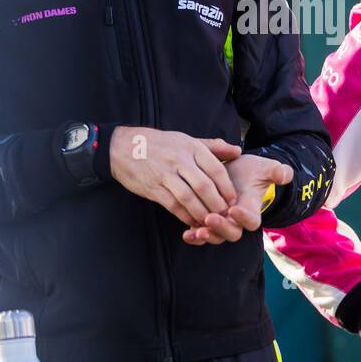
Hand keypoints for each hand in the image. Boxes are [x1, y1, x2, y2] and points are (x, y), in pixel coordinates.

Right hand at [108, 127, 240, 228]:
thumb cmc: (160, 144)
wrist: (123, 147)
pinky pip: (172, 205)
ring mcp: (165, 174)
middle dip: (217, 204)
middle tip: (226, 215)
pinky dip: (185, 216)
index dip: (227, 187)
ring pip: (189, 198)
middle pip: (204, 186)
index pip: (215, 169)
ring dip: (202, 213)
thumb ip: (213, 147)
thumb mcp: (186, 139)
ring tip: (211, 222)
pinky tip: (193, 222)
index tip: (234, 200)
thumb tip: (237, 151)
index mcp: (191, 147)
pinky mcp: (153, 188)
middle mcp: (179, 160)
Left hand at [181, 153, 292, 244]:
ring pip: (216, 237)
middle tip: (210, 218)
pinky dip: (194, 237)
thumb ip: (276, 171)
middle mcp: (237, 221)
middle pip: (232, 233)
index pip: (251, 221)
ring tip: (196, 231)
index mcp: (251, 209)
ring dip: (206, 235)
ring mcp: (222, 224)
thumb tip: (285, 174)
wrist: (236, 173)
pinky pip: (202, 235)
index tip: (234, 209)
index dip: (244, 218)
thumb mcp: (264, 168)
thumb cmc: (252, 171)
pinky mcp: (208, 223)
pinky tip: (186, 233)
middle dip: (221, 228)